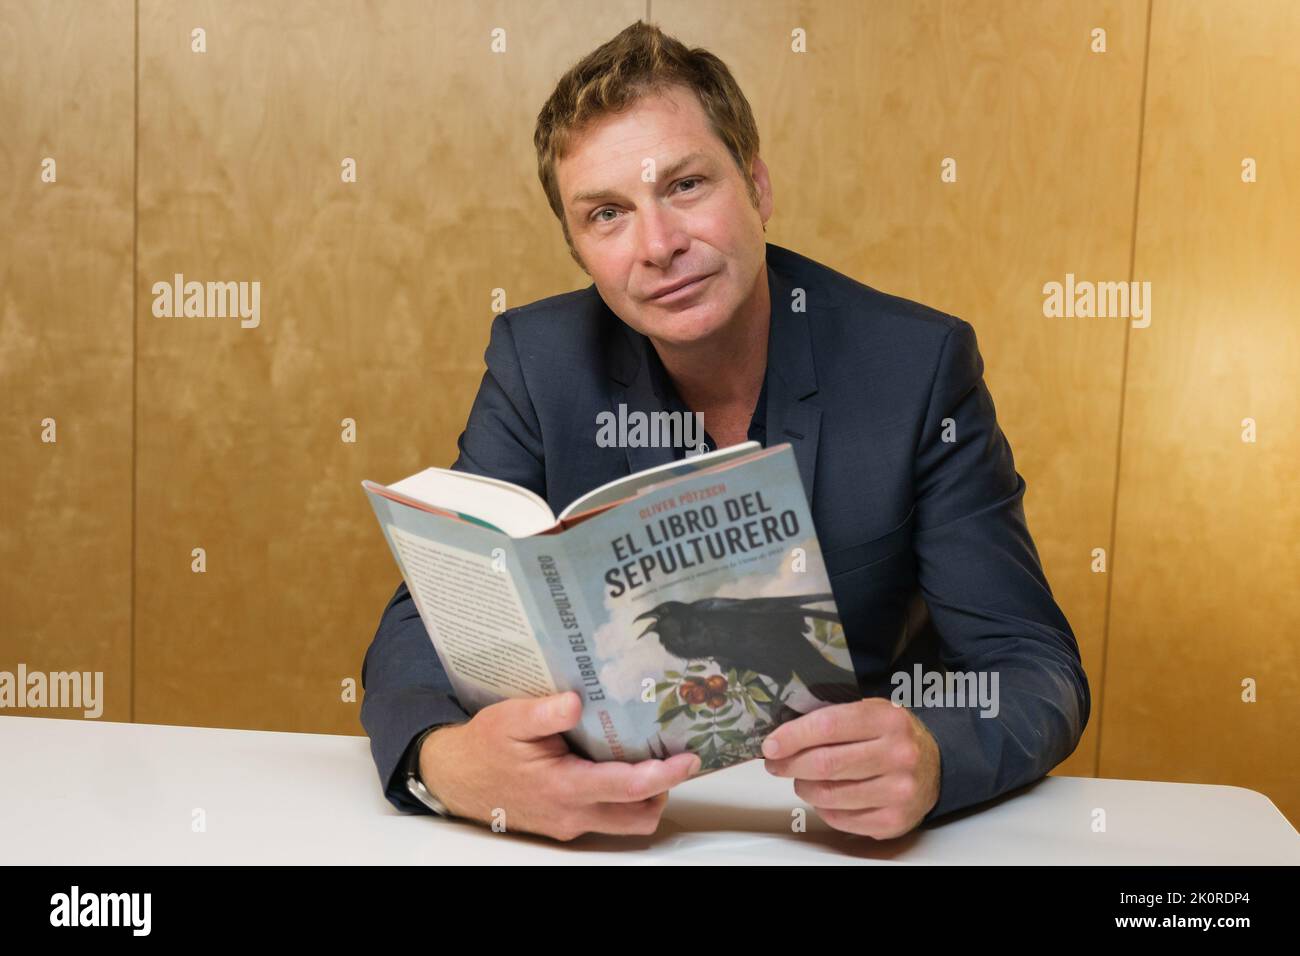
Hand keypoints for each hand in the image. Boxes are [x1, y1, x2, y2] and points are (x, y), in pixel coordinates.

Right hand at [419, 690, 700, 841]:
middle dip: (663, 790)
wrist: (456, 778)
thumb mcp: (508, 720)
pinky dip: (623, 796)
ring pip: (625, 821)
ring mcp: (570, 822)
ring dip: (644, 795)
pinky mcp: (566, 822)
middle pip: (638, 816)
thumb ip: (543, 713)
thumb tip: (575, 702)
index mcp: (564, 788)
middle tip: (671, 756)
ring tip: (648, 757)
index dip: (664, 774)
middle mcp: (572, 814)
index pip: (628, 787)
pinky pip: (607, 816)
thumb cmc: (484, 748)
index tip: (688, 758)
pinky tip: (618, 764)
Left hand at [761, 697, 940, 838]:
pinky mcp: (894, 820)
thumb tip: (783, 734)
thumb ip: (833, 718)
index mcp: (887, 720)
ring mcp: (898, 790)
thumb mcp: (870, 712)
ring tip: (802, 780)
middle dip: (791, 765)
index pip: (827, 727)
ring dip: (805, 788)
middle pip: (825, 764)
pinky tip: (824, 798)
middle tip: (776, 764)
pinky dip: (823, 809)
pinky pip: (842, 819)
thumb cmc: (892, 736)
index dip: (792, 737)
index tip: (771, 745)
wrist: (935, 765)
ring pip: (830, 795)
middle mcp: (897, 754)